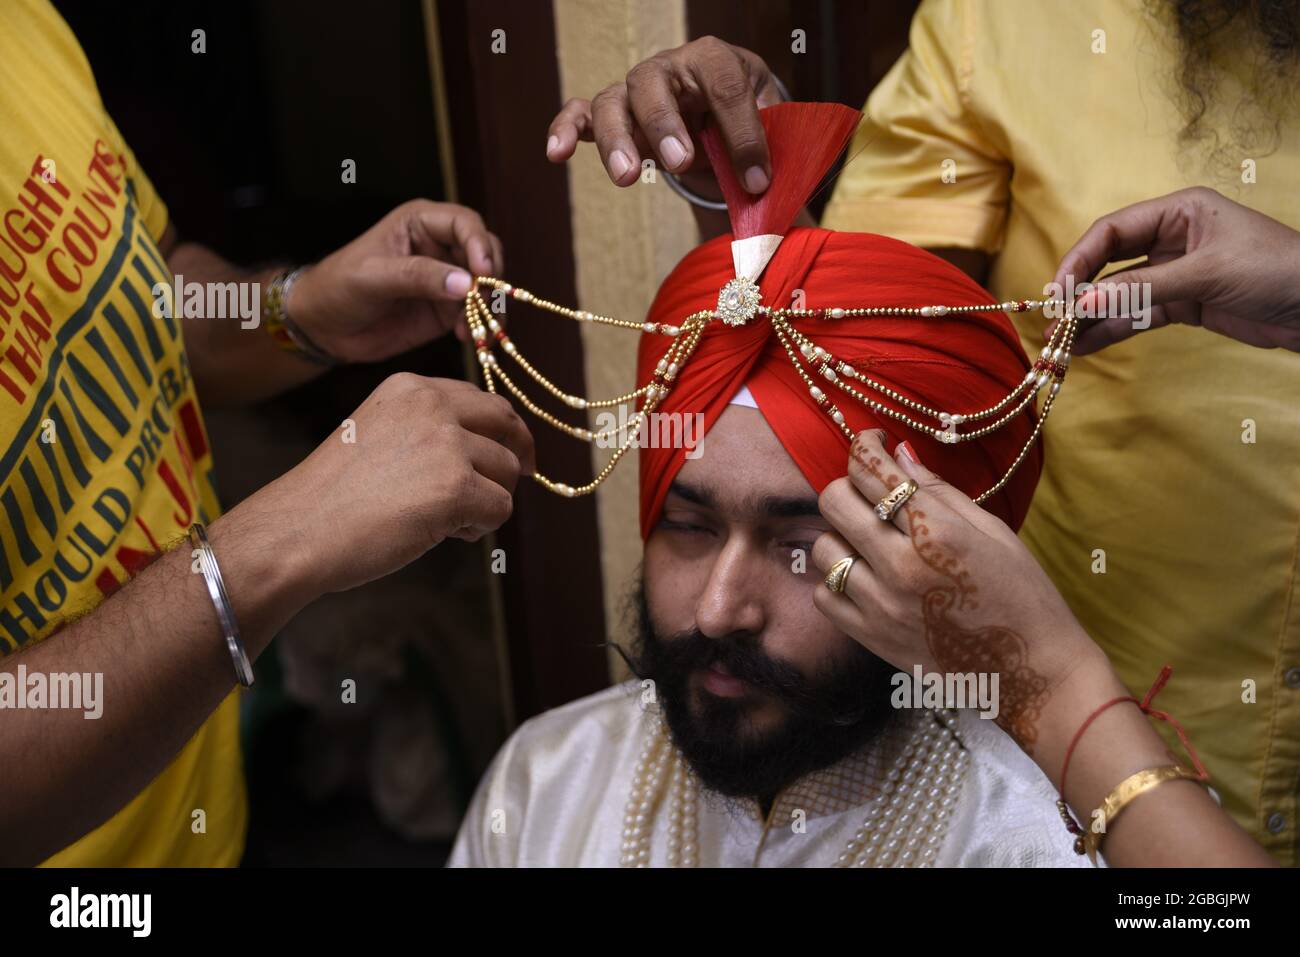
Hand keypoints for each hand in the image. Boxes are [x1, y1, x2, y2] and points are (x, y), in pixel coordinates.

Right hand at [258, 374, 533, 597]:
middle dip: (519, 453)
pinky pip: (500, 509)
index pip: (482, 400)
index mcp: (411, 387)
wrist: (297, 530)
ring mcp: (446, 443)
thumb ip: (430, 430)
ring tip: (444, 520)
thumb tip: (491, 447)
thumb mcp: (381, 434)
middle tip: (523, 476)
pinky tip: (441, 533)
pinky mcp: (456, 486)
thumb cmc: (334, 497)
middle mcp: (432, 405)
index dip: (505, 428)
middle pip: (507, 425)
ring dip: (486, 501)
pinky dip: (478, 528)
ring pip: (506, 473)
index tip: (515, 449)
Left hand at [287, 200, 503, 357]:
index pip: (464, 223)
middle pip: (484, 253)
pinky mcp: (447, 310)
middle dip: (491, 278)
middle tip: (486, 303)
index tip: (483, 274)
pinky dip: (482, 326)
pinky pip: (476, 315)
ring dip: (490, 307)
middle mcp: (440, 247)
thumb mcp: (372, 278)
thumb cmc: (338, 287)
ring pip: (486, 287)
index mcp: (420, 223)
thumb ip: (418, 277)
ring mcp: (446, 279)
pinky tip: (470, 337)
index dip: (479, 245)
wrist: (323, 327)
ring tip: (478, 329)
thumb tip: (466, 284)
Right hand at [545, 37, 780, 196]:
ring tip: (628, 177)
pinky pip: (579, 115)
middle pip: (653, 83)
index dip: (743, 134)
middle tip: (680, 163)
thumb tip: (763, 179)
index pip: (725, 86)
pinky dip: (565, 129)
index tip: (756, 180)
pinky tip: (556, 154)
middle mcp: (668, 68)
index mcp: (714, 59)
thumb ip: (770, 140)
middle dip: (665, 124)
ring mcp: (635, 91)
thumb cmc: (746, 114)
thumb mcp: (770, 119)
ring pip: (613, 101)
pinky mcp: (611, 116)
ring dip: (618, 139)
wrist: (721, 114)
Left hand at [811, 429, 1101, 749]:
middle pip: (834, 502)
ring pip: (824, 548)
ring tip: (869, 541)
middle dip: (848, 485)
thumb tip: (897, 453)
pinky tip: (864, 579)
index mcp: (936, 531)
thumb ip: (937, 490)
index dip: (865, 445)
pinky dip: (836, 582)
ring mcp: (881, 604)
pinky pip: (824, 596)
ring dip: (841, 537)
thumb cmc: (1023, 594)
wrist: (1031, 672)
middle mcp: (901, 564)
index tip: (873, 443)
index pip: (872, 471)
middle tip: (869, 492)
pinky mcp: (871, 638)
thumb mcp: (990, 530)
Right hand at [1054, 187, 1299, 352]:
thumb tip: (1086, 302)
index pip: (1113, 231)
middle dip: (1080, 289)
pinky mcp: (1186, 303)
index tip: (1058, 291)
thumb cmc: (1278, 270)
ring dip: (1092, 316)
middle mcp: (1173, 238)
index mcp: (1180, 212)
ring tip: (1063, 341)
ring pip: (1121, 293)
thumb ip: (1143, 288)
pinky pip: (1139, 314)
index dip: (1080, 259)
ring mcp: (1178, 272)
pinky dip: (1114, 329)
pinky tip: (1088, 345)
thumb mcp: (1208, 274)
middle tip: (1053, 318)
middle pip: (1110, 262)